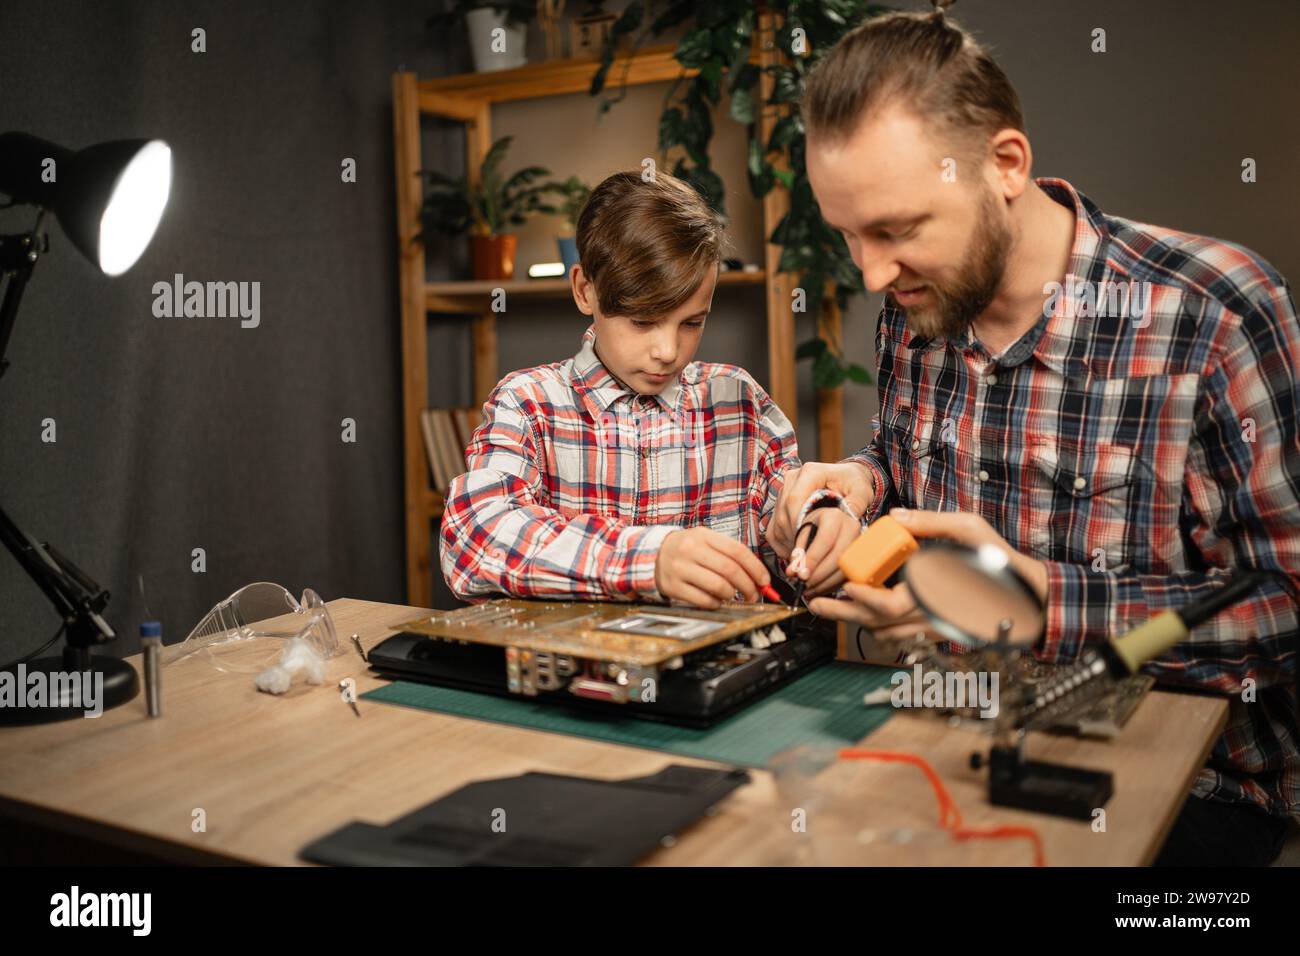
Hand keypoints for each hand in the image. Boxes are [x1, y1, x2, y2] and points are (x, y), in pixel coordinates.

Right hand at [655, 527, 771, 608]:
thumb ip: (729, 554)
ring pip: (718, 586)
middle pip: (730, 570)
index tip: (764, 581)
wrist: (652, 555)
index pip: (737, 551)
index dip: (755, 568)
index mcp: (703, 536)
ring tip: (732, 595)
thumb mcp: (705, 541)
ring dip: (732, 595)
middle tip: (754, 594)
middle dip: (748, 585)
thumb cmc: (687, 549)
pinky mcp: (672, 587)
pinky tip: (716, 600)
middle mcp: (690, 549)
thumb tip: (757, 576)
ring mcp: (680, 568)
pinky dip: (716, 603)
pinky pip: (703, 600)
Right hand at [768, 461, 874, 556]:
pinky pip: (773, 526)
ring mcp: (784, 490)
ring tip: (805, 555)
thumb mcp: (862, 493)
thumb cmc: (854, 484)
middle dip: (794, 537)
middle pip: (783, 512)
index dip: (798, 524)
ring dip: (788, 541)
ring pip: (777, 521)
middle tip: (808, 555)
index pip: (794, 500)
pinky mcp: (779, 502)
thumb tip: (847, 522)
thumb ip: (855, 506)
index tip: (808, 543)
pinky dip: (782, 542)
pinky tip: (797, 551)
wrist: (847, 477)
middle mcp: (793, 478)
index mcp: (811, 473)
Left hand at [787, 507, 860, 596]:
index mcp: (834, 517)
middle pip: (838, 556)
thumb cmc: (815, 527)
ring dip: (825, 583)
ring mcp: (858, 543)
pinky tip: (819, 588)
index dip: (813, 559)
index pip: (825, 540)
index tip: (801, 574)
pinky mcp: (860, 557)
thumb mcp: (802, 533)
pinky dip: (832, 585)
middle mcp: (850, 528)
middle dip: (819, 574)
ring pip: (844, 569)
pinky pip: (847, 575)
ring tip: (809, 588)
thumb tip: (794, 572)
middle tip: (804, 583)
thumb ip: (798, 552)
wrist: (829, 524)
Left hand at [808, 508, 1048, 638]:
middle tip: (817, 603)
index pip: (891, 606)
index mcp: (936, 592)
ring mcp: (933, 628)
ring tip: (833, 605)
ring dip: (859, 621)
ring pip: (886, 634)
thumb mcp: (969, 529)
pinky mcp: (935, 631)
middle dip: (844, 614)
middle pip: (879, 624)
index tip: (846, 585)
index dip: (864, 599)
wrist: (1027, 595)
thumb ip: (930, 523)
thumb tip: (896, 516)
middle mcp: (931, 616)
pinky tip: (866, 610)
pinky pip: (900, 637)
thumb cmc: (1000, 561)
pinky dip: (879, 627)